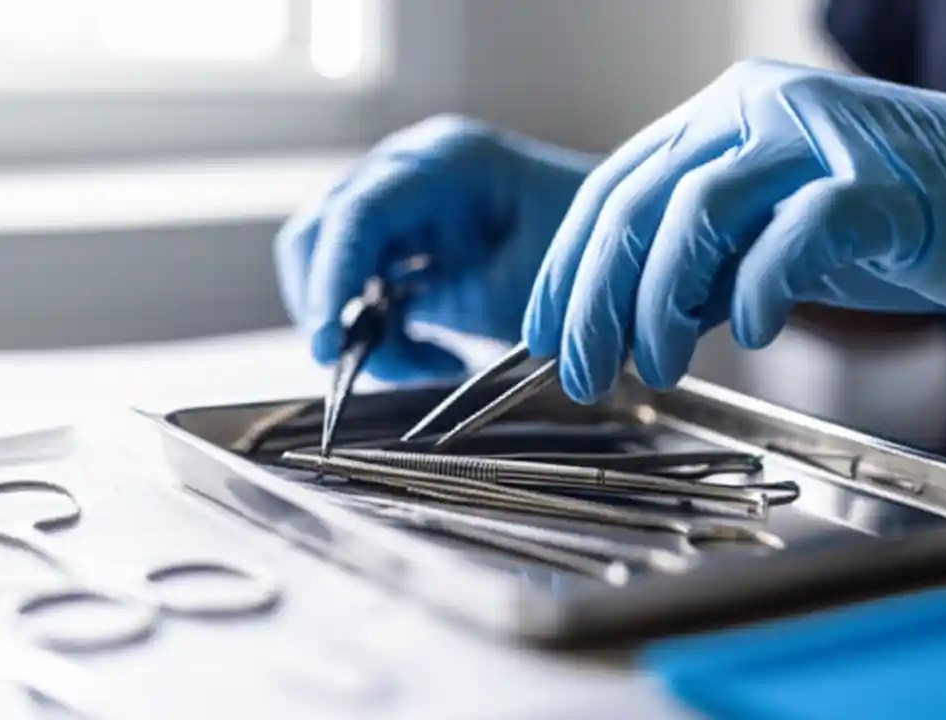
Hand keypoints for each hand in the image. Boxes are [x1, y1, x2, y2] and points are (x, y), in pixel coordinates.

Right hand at [276, 115, 594, 379]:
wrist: (624, 246)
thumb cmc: (591, 254)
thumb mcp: (525, 284)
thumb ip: (444, 303)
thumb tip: (373, 334)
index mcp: (446, 161)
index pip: (358, 214)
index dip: (332, 280)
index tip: (330, 345)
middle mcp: (411, 170)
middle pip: (321, 231)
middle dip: (331, 304)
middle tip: (366, 365)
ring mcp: (405, 202)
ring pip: (331, 263)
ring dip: (359, 325)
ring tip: (424, 362)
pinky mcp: (407, 239)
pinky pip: (363, 286)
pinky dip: (383, 330)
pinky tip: (433, 352)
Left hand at [523, 59, 945, 401]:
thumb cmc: (906, 223)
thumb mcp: (780, 237)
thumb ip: (707, 261)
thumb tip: (624, 320)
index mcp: (727, 115)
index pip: (617, 188)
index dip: (568, 267)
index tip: (542, 334)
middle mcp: (763, 108)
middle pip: (642, 201)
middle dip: (595, 298)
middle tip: (580, 372)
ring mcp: (824, 135)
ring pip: (700, 210)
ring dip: (661, 302)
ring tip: (656, 365)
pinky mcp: (886, 181)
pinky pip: (797, 233)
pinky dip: (761, 289)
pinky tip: (754, 334)